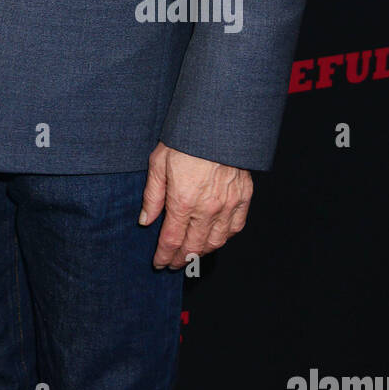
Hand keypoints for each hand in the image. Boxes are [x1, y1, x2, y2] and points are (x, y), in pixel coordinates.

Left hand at [139, 141, 252, 268]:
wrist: (218, 125)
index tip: (159, 263)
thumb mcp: (158, 163)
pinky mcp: (243, 198)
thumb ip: (153, 195)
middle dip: (181, 259)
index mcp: (183, 200)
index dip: (164, 255)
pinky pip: (235, 228)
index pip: (172, 239)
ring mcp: (228, 205)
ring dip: (202, 253)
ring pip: (215, 242)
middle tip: (173, 264)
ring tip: (191, 256)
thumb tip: (146, 221)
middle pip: (193, 246)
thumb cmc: (185, 141)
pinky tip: (214, 240)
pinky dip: (223, 239)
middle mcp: (207, 208)